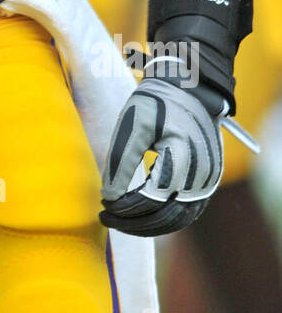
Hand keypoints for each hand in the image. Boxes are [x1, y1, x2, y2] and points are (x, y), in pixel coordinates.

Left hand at [100, 0, 252, 237]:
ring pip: (179, 217)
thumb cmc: (156, 102)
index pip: (153, 196)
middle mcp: (202, 173)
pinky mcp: (206, 181)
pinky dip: (164, 217)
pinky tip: (140, 216)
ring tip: (120, 221)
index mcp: (184, 155)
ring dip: (149, 224)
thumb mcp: (133, 124)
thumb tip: (109, 198)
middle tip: (107, 218)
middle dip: (135, 222)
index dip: (127, 206)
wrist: (188, 88)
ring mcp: (208, 179)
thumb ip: (121, 160)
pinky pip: (187, 209)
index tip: (104, 207)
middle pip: (168, 215)